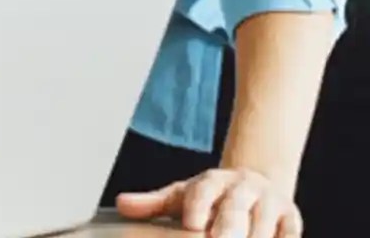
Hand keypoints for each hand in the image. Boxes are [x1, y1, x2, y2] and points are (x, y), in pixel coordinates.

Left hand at [116, 168, 301, 236]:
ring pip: (263, 228)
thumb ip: (152, 203)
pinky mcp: (291, 220)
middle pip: (236, 212)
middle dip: (228, 230)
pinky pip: (289, 236)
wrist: (256, 184)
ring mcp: (270, 204)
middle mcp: (243, 189)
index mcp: (213, 181)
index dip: (197, 207)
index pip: (203, 192)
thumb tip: (121, 204)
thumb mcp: (181, 196)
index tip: (190, 224)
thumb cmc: (211, 198)